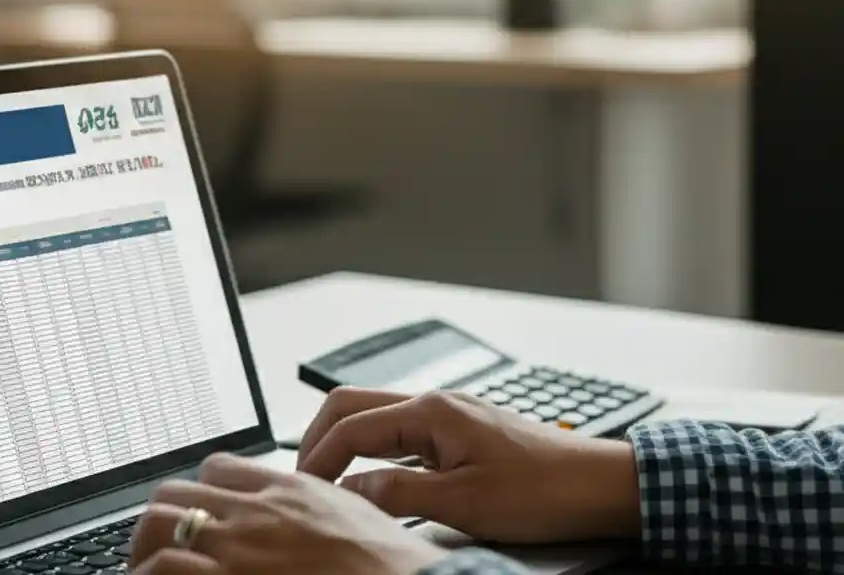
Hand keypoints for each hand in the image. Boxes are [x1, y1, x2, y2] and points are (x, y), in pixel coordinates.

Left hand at [129, 452, 448, 573]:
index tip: (196, 517)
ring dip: (145, 552)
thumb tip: (315, 523)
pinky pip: (165, 571)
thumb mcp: (360, 522)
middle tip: (156, 552)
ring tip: (146, 573)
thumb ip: (323, 512)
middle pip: (175, 494)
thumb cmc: (398, 572)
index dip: (200, 494)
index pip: (218, 468)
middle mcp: (257, 513)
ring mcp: (239, 550)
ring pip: (158, 528)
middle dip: (159, 522)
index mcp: (291, 491)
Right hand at [298, 388, 639, 542]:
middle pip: (351, 404)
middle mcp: (435, 402)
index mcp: (430, 413)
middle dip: (318, 438)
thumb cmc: (544, 492)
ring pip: (374, 414)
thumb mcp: (463, 503)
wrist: (602, 484)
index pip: (350, 427)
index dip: (317, 460)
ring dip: (344, 440)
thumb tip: (349, 490)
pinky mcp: (461, 429)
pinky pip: (399, 429)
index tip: (302, 491)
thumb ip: (397, 493)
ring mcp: (448, 413)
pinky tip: (372, 475)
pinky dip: (372, 447)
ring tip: (328, 478)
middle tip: (303, 478)